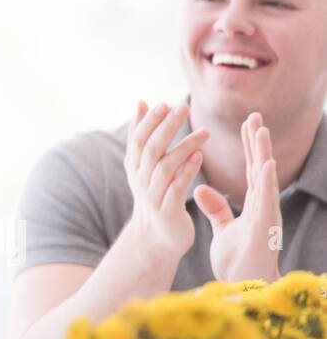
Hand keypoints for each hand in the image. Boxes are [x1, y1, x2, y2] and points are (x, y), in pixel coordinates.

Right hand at [122, 101, 207, 261]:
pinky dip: (188, 171)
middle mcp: (139, 178)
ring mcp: (152, 195)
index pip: (137, 138)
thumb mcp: (144, 164)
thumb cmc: (155, 193)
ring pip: (165, 166)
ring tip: (205, 132)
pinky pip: (177, 187)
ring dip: (184, 146)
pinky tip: (200, 156)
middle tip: (183, 108)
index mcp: (134, 165)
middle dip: (166, 127)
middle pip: (151, 148)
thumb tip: (140, 102)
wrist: (156, 237)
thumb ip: (143, 134)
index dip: (149, 121)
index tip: (165, 104)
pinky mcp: (167, 210)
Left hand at [194, 112, 282, 282]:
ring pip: (265, 180)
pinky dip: (265, 182)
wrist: (243, 287)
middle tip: (255, 116)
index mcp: (252, 205)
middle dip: (258, 143)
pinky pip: (265, 202)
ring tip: (262, 131)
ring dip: (264, 155)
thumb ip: (216, 208)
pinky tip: (266, 164)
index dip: (249, 148)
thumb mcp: (223, 229)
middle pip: (259, 168)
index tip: (247, 124)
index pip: (250, 170)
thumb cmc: (238, 260)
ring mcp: (265, 216)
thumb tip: (201, 188)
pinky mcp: (263, 228)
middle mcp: (262, 206)